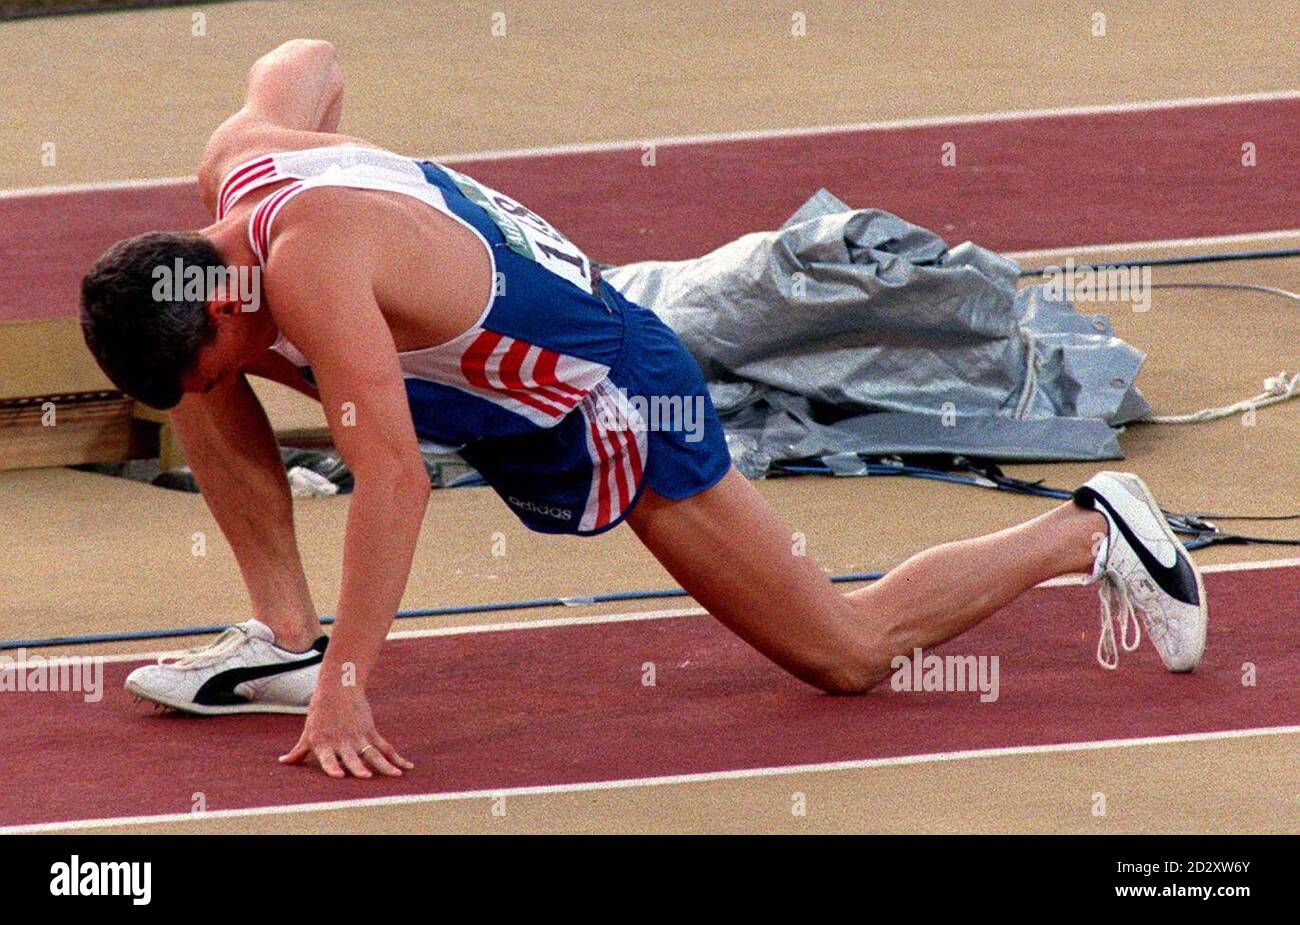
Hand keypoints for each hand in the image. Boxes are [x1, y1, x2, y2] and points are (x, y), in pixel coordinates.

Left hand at [279, 686, 413, 778]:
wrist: (338, 687)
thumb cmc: (320, 712)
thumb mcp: (308, 731)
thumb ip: (299, 750)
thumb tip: (283, 761)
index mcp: (324, 743)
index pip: (328, 759)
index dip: (333, 767)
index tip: (339, 776)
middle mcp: (342, 741)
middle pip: (352, 758)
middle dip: (359, 768)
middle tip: (366, 777)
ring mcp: (358, 736)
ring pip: (373, 753)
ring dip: (385, 765)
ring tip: (395, 775)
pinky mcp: (370, 731)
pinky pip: (385, 746)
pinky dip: (396, 757)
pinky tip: (406, 766)